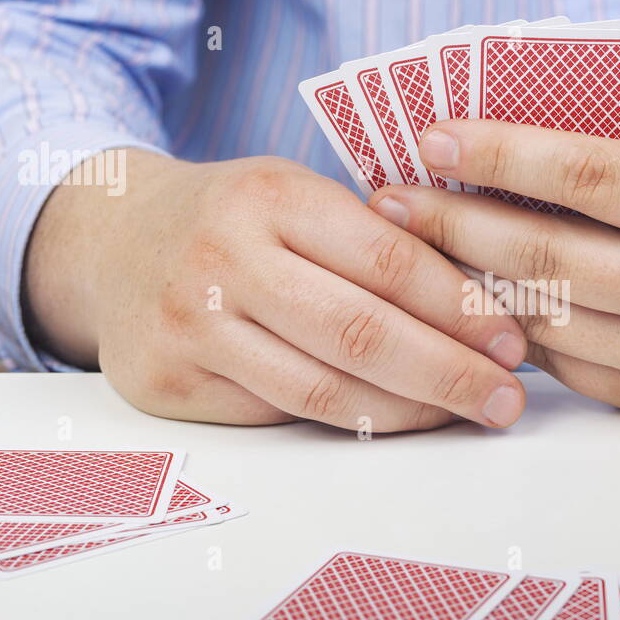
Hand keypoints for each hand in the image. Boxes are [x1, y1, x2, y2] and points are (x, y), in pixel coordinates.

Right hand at [24, 150, 527, 430]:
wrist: (108, 241)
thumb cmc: (230, 219)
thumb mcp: (293, 195)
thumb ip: (371, 240)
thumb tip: (483, 304)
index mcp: (269, 195)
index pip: (387, 259)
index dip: (459, 306)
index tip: (511, 338)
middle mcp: (222, 258)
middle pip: (360, 333)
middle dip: (449, 372)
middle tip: (505, 398)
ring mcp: (188, 325)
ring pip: (321, 390)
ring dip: (409, 412)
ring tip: (464, 415)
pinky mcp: (167, 383)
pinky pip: (279, 416)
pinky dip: (348, 424)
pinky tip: (394, 421)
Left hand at [367, 122, 619, 415]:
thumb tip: (504, 137)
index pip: (584, 175)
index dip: (497, 153)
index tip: (431, 137)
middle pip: (544, 256)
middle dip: (453, 224)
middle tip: (394, 199)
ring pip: (542, 318)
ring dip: (471, 280)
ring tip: (422, 246)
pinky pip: (565, 363)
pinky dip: (516, 326)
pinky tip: (483, 294)